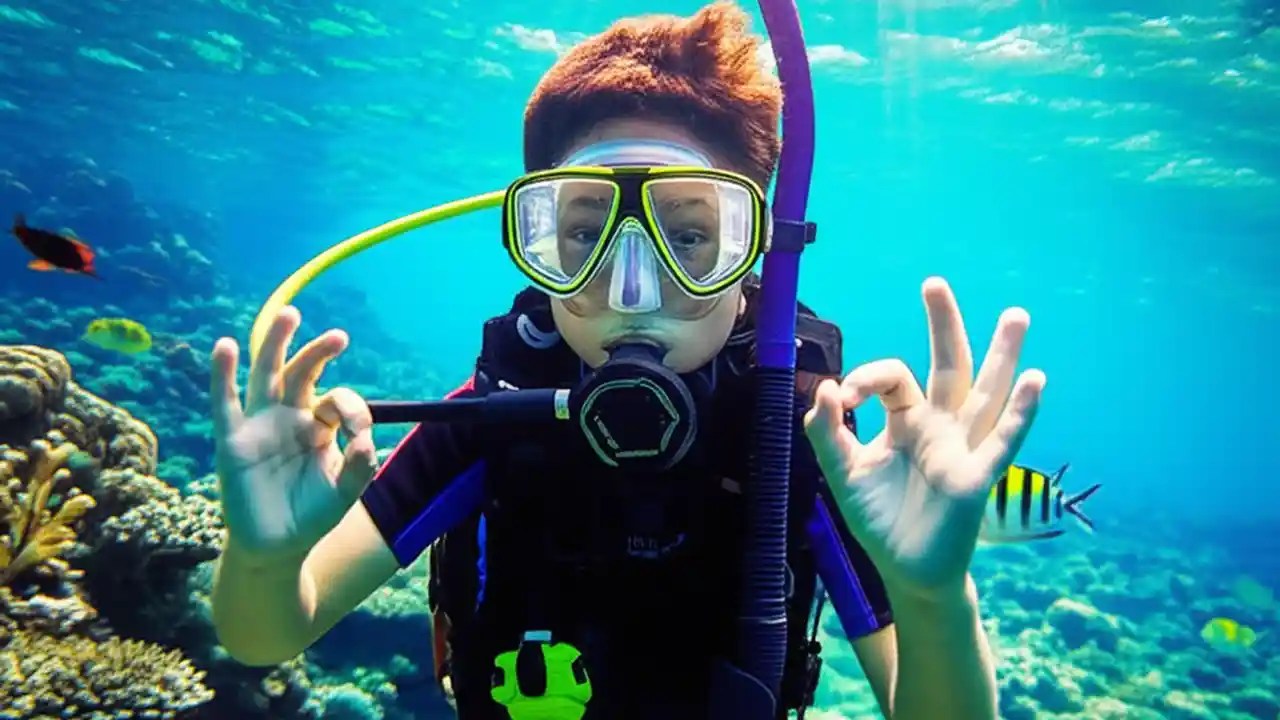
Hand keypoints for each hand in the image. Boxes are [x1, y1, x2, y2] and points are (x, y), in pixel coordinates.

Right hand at [210, 306, 377, 563]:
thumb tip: (369, 441)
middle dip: (318, 352)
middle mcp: (290, 417)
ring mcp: (260, 425)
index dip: (353, 409)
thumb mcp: (346, 494)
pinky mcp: (233, 441)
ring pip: (267, 376)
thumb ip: (360, 468)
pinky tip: (225, 347)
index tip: (361, 430)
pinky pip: (225, 404)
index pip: (337, 400)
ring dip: (276, 344)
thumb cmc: (312, 515)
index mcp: (320, 425)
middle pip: (302, 373)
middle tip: (340, 336)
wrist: (277, 547)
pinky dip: (223, 374)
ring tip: (290, 314)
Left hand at [804, 277, 1043, 599]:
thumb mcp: (842, 472)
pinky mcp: (977, 477)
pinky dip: (1020, 412)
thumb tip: (824, 389)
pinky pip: (1002, 440)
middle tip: (935, 284)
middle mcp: (939, 425)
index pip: (893, 378)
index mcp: (906, 419)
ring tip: (1015, 316)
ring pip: (984, 392)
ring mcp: (962, 447)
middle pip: (947, 365)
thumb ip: (826, 432)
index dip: (866, 378)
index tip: (843, 397)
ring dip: (1002, 356)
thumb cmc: (879, 517)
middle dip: (944, 325)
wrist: (905, 569)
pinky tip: (1035, 380)